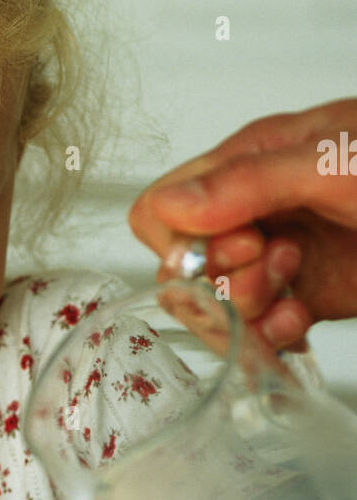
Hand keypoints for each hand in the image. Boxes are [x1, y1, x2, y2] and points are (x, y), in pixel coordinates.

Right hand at [128, 98, 356, 348]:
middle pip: (181, 266)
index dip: (184, 242)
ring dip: (245, 315)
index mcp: (250, 161)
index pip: (162, 209)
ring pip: (216, 305)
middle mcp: (257, 211)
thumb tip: (173, 207)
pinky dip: (270, 338)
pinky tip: (299, 326)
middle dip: (217, 284)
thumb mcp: (336, 161)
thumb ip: (250, 181)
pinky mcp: (310, 296)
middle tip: (271, 272)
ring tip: (291, 301)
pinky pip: (260, 329)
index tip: (239, 245)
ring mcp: (282, 256)